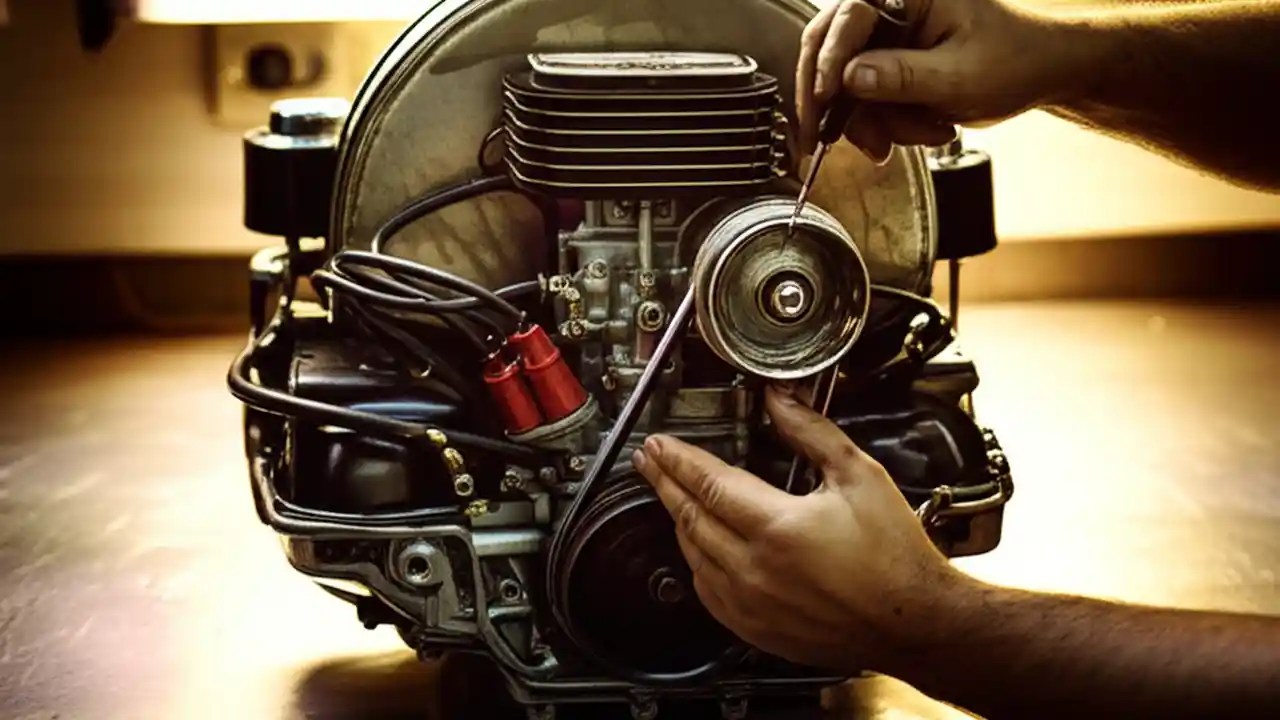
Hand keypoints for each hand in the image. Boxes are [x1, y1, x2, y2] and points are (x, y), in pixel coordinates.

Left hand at [631, 384, 970, 674]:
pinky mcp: (756, 630)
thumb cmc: (895, 556)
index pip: (708, 484)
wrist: (915, 622)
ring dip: (679, 522)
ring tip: (672, 496)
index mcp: (777, 528)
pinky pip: (707, 593)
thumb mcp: (859, 476)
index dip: (678, 460)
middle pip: (690, 518)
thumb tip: (779, 401)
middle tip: (650, 462)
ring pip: (693, 556)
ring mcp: (751, 605)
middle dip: (665, 484)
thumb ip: (811, 433)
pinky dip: (696, 564)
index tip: (658, 445)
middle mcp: (755, 570)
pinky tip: (699, 548)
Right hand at [795, 0, 1071, 161]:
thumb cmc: (1016, 58)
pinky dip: (884, 125)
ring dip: (875, 122)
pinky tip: (921, 132)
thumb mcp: (959, 75)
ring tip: (925, 134)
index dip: (829, 60)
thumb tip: (850, 79)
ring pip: (845, 85)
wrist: (1041, 71)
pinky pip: (863, 101)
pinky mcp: (887, 66)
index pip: (848, 17)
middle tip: (826, 140)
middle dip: (836, 102)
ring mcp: (887, 40)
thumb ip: (901, 77)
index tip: (825, 101)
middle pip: (830, 50)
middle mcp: (890, 9)